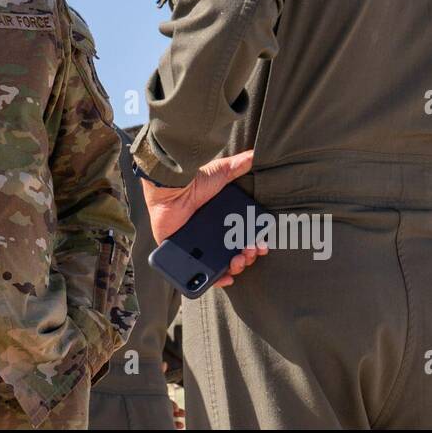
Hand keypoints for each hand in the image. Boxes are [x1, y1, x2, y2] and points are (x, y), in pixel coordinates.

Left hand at [141, 150, 266, 286]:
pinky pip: (199, 271)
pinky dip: (214, 278)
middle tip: (250, 252)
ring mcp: (195, 245)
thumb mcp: (220, 172)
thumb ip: (238, 165)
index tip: (261, 246)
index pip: (241, 237)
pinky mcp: (182, 252)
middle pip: (234, 253)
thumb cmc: (193, 180)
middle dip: (247, 257)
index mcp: (219, 219)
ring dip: (235, 267)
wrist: (170, 188)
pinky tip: (225, 278)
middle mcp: (209, 233)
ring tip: (239, 262)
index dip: (253, 244)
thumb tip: (256, 154)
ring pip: (220, 264)